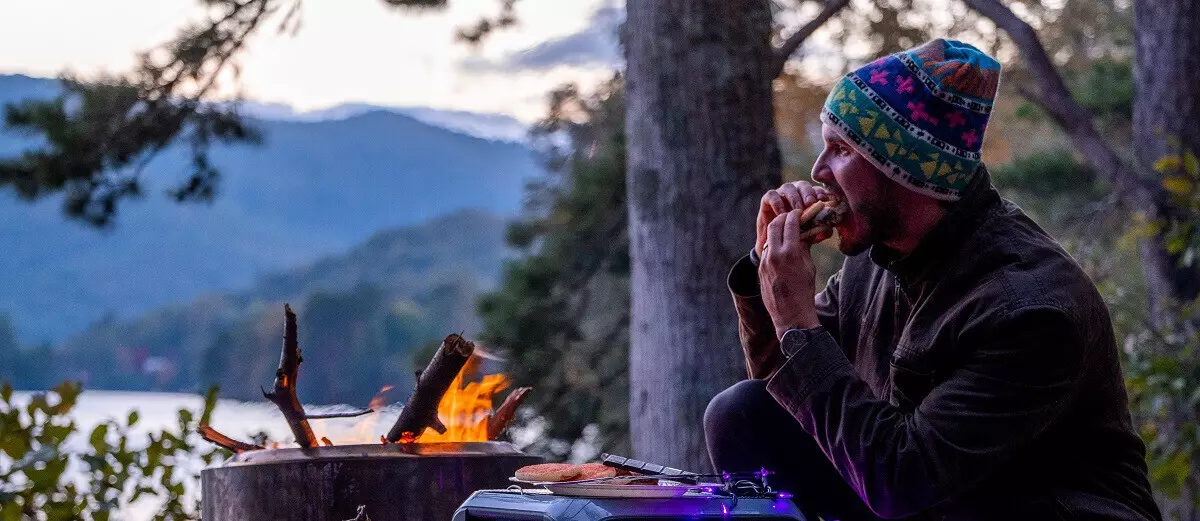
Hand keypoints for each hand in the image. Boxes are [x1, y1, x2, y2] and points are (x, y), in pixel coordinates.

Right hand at [755, 181, 834, 256]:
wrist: (773, 244)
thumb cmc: (793, 236)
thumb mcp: (809, 236)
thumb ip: (819, 232)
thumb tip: (828, 230)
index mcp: (808, 198)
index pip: (816, 190)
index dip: (820, 193)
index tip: (823, 200)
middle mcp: (795, 193)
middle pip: (803, 185)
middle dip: (808, 192)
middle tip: (810, 203)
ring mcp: (781, 194)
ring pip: (788, 187)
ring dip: (794, 197)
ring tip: (797, 210)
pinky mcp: (767, 199)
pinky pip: (772, 195)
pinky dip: (777, 203)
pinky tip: (782, 214)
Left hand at [760, 209, 831, 338]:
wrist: (790, 314)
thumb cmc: (805, 291)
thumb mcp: (808, 266)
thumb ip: (804, 247)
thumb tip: (805, 233)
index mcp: (789, 253)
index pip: (790, 223)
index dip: (795, 215)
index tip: (799, 212)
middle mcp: (774, 255)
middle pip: (774, 225)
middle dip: (782, 218)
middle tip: (790, 216)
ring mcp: (765, 263)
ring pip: (768, 238)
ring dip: (776, 231)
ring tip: (785, 231)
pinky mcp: (760, 270)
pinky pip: (766, 252)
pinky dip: (773, 245)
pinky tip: (781, 247)